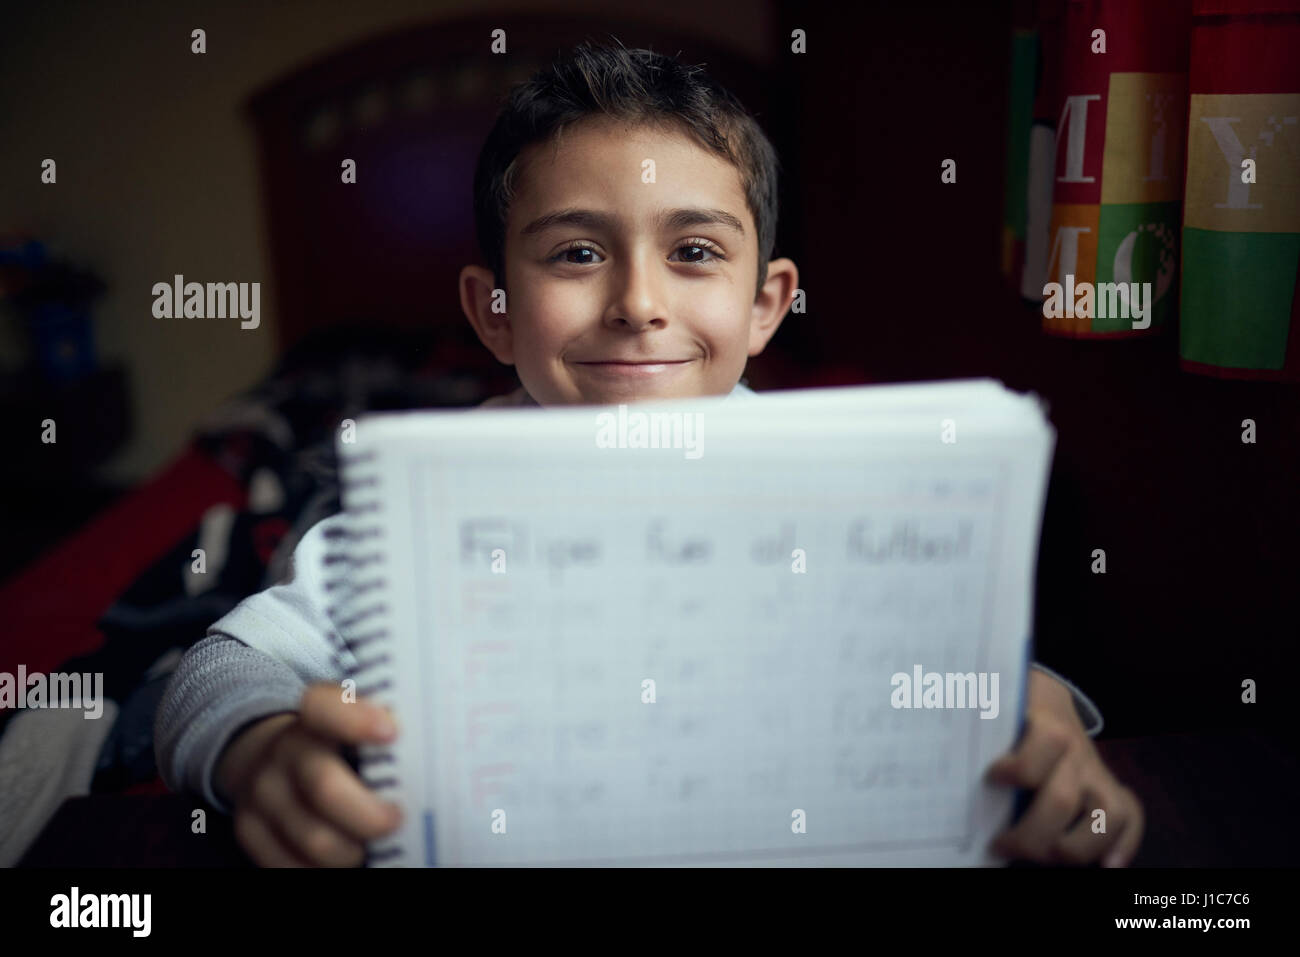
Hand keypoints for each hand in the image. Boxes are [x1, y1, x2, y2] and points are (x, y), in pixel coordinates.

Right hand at [216, 684, 403, 865]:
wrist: (266, 756)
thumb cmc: (335, 744)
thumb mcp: (353, 722)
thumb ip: (385, 730)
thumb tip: (437, 758)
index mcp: (315, 717)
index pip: (325, 708)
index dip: (356, 719)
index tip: (392, 733)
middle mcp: (283, 753)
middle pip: (324, 787)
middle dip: (369, 815)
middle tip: (397, 821)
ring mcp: (262, 794)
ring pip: (313, 839)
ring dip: (351, 851)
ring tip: (371, 845)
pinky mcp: (251, 831)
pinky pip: (289, 866)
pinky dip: (323, 870)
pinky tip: (344, 855)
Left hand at [985, 671, 1143, 866]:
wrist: (1048, 701)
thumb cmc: (1012, 718)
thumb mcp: (998, 718)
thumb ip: (985, 738)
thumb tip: (956, 771)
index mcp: (1046, 727)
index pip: (1044, 746)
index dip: (1018, 769)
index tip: (991, 779)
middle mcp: (1076, 753)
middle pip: (1061, 800)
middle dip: (1030, 835)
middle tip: (999, 845)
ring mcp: (1098, 774)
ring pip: (1106, 816)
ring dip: (1073, 847)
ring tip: (1042, 857)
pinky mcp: (1114, 790)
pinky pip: (1132, 818)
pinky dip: (1124, 845)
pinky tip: (1105, 866)